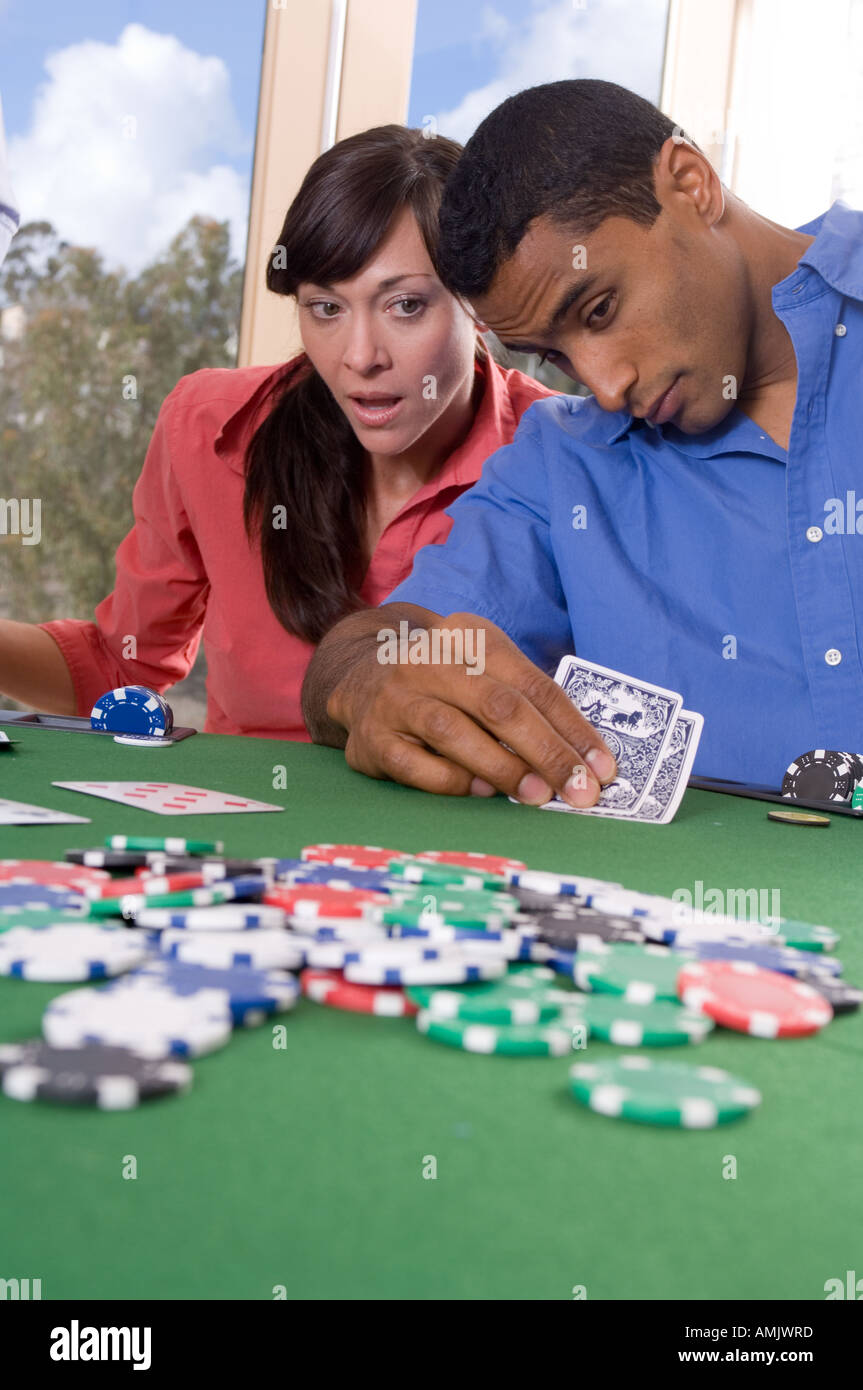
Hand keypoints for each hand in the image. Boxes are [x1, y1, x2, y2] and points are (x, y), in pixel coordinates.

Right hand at [327, 609, 616, 804]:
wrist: (359, 675)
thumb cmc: (445, 682)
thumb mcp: (484, 668)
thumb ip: (526, 701)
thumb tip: (581, 757)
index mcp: (469, 637)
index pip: (532, 683)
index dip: (572, 728)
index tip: (603, 767)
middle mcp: (428, 661)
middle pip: (499, 707)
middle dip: (548, 753)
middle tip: (580, 791)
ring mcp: (396, 698)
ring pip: (454, 733)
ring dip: (503, 769)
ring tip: (538, 795)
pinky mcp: (372, 737)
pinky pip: (417, 766)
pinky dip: (454, 781)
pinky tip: (482, 792)